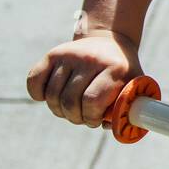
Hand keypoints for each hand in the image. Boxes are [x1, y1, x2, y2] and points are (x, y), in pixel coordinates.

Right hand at [26, 31, 142, 127]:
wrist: (111, 42)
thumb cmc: (123, 73)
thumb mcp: (134, 87)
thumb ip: (128, 110)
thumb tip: (110, 126)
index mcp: (115, 69)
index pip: (92, 101)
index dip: (91, 118)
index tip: (96, 120)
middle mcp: (91, 59)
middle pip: (70, 101)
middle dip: (75, 118)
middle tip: (83, 118)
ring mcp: (70, 54)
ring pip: (52, 95)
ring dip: (60, 110)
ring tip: (72, 109)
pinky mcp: (54, 54)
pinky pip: (34, 81)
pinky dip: (38, 95)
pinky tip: (51, 98)